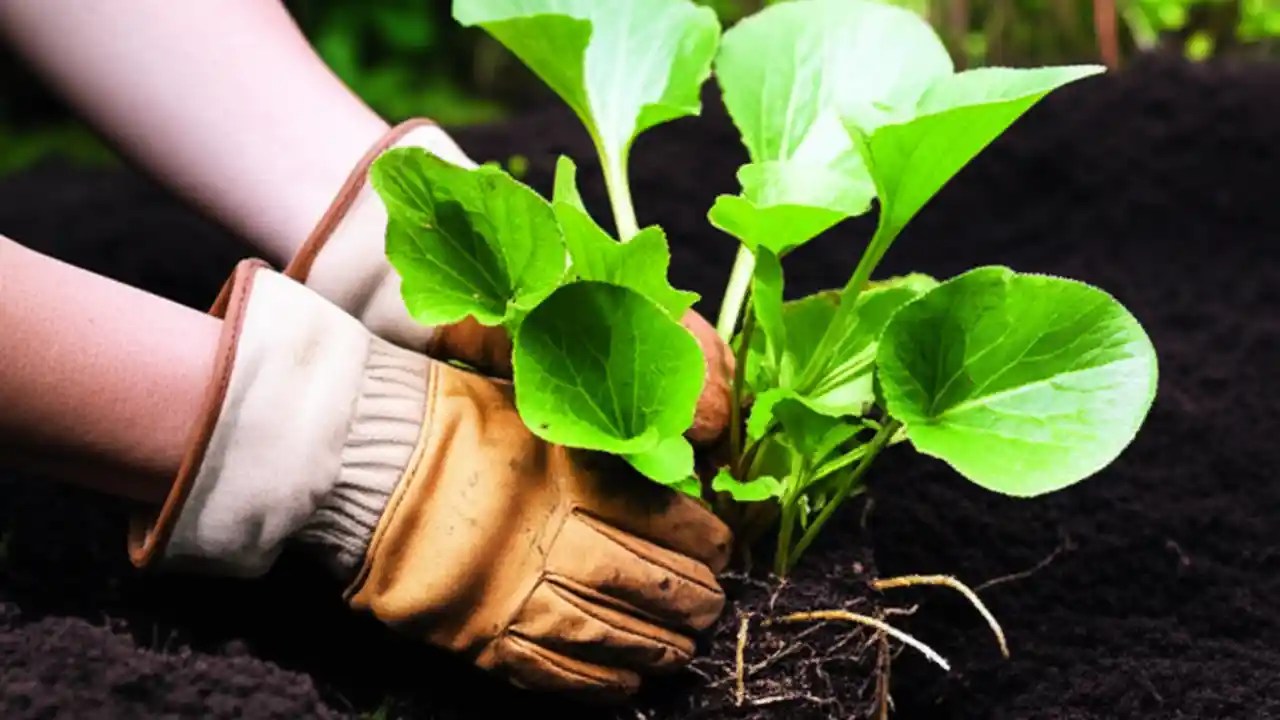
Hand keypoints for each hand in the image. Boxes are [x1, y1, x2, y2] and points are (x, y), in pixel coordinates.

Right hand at [129, 260, 731, 699]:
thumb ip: (594, 431)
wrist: (362, 456)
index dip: (699, 539)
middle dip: (687, 597)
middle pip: (640, 579)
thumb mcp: (531, 399)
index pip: (657, 517)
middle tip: (714, 605)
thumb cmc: (450, 415)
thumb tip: (664, 445)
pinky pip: (548, 670)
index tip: (722, 547)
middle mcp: (549, 537)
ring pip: (605, 631)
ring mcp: (512, 592)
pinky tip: (627, 683)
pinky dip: (594, 682)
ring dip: (654, 644)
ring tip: (684, 651)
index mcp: (568, 476)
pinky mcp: (477, 633)